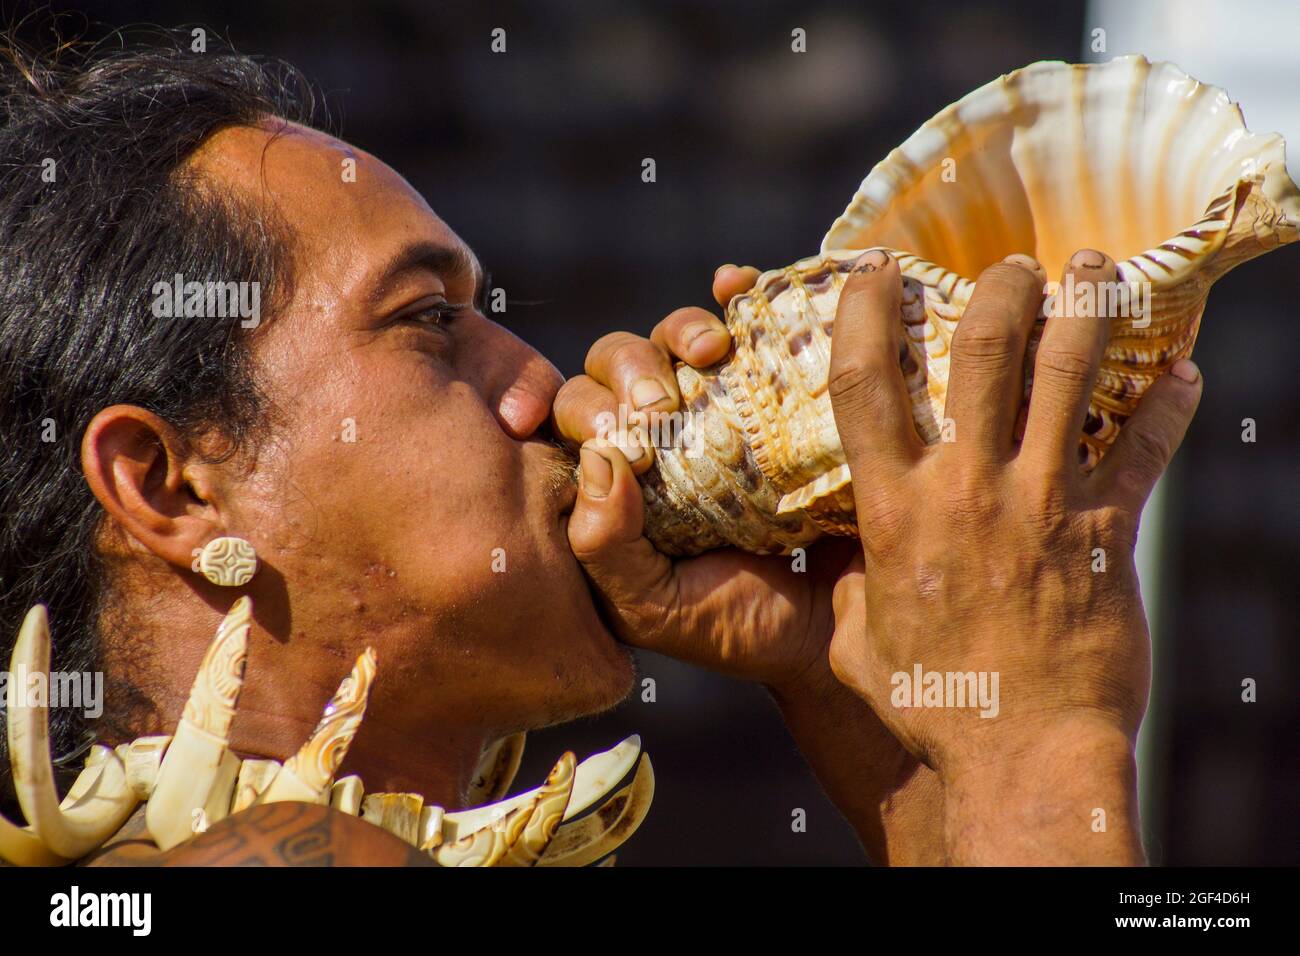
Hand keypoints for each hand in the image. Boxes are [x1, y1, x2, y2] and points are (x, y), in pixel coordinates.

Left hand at [554, 264, 846, 687]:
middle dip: (627, 369)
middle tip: (660, 404)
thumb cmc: (736, 623)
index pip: (573, 422)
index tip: (615, 434)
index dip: (580, 410)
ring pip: (670, 337)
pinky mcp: (772, 384)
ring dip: (680, 329)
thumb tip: (595, 460)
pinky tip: (736, 287)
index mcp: (614, 483)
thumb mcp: (654, 606)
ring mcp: (717, 404)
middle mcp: (660, 435)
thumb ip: (603, 548)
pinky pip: (743, 320)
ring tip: (711, 352)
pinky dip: (734, 292)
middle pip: (614, 366)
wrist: (839, 623)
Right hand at [825, 248, 1202, 862]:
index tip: (876, 269)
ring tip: (1095, 269)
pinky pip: (1144, 450)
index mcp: (892, 512)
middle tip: (1013, 265)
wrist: (1022, 756)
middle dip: (999, 289)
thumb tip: (839, 566)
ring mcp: (1039, 505)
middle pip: (982, 351)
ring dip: (1085, 310)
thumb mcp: (857, 645)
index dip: (865, 312)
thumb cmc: (932, 706)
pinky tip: (1186, 377)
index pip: (864, 385)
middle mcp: (964, 490)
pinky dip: (1169, 407)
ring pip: (1068, 375)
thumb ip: (846, 589)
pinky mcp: (1105, 533)